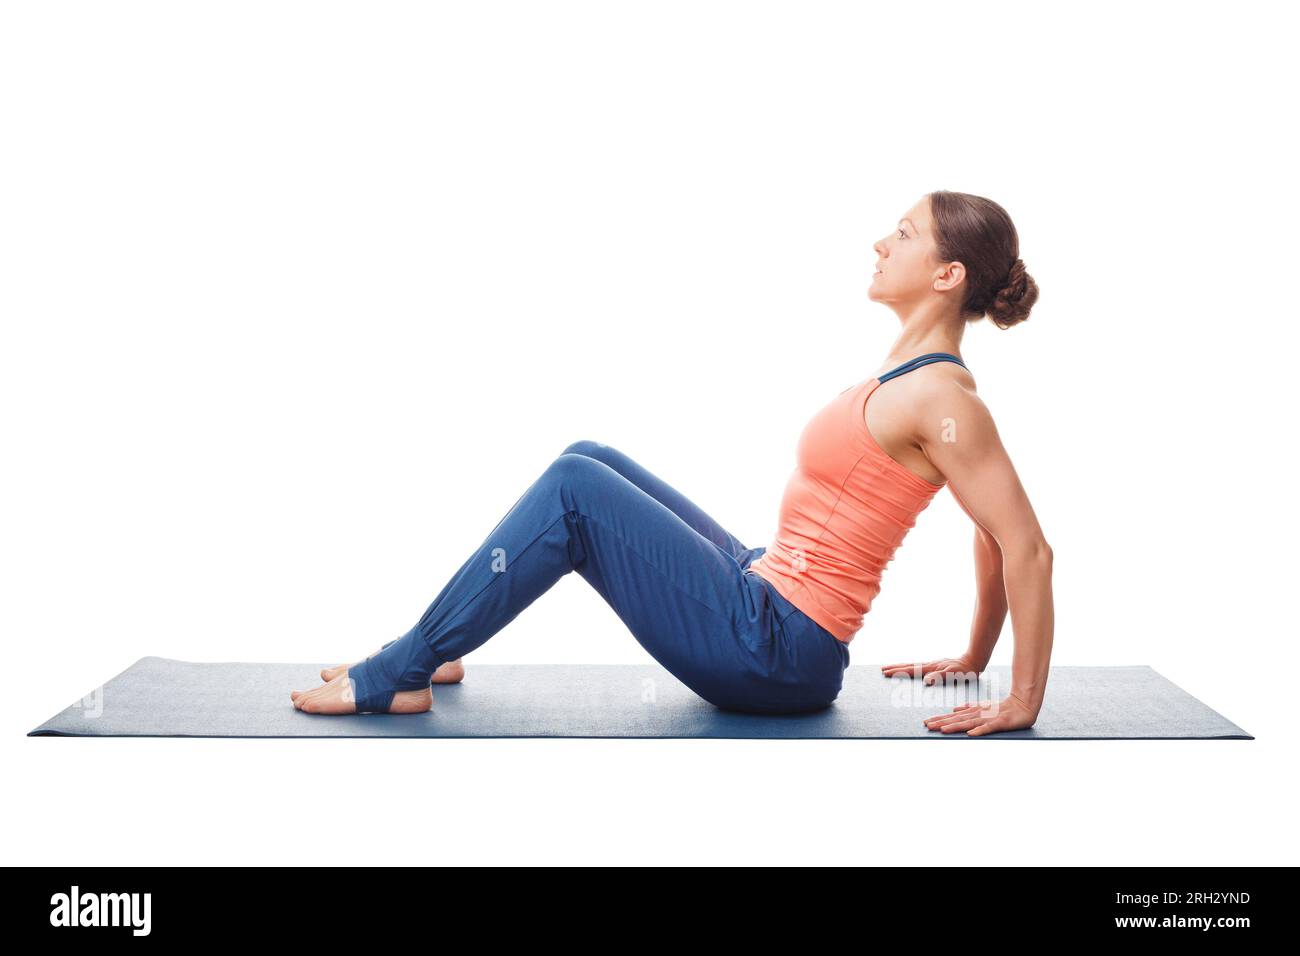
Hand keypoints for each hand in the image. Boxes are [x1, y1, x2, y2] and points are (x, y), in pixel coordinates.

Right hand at [881, 653, 985, 685]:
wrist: (974, 660)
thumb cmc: (965, 671)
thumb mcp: (954, 675)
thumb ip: (940, 677)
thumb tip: (926, 681)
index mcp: (931, 668)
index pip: (911, 670)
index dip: (898, 671)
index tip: (885, 672)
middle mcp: (930, 665)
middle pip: (909, 666)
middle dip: (895, 667)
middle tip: (882, 669)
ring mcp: (933, 664)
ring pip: (913, 665)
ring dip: (901, 667)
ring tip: (891, 668)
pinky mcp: (936, 666)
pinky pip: (919, 667)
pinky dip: (911, 668)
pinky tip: (910, 669)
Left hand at [923, 693, 1038, 736]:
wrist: (1022, 705)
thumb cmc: (1002, 707)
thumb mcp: (983, 707)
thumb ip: (969, 708)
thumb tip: (955, 708)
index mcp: (973, 712)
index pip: (953, 717)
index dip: (939, 719)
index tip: (926, 723)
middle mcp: (978, 714)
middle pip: (957, 720)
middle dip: (941, 723)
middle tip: (927, 726)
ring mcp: (988, 718)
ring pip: (969, 723)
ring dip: (955, 726)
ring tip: (942, 730)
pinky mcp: (999, 723)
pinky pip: (988, 728)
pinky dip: (979, 730)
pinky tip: (970, 734)